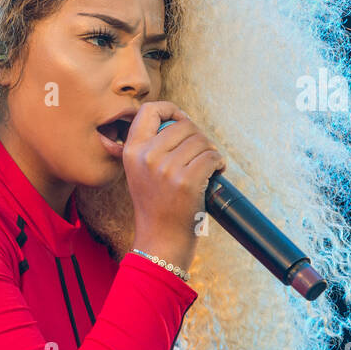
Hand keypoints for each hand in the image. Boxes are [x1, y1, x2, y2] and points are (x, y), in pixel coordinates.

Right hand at [121, 101, 225, 268]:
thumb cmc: (156, 205)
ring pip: (201, 141)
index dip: (170, 109)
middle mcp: (146, 156)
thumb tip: (179, 120)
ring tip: (207, 168)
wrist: (160, 240)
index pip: (149, 110)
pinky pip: (212, 157)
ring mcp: (165, 169)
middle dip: (198, 137)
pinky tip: (215, 173)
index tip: (181, 121)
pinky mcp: (186, 181)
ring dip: (210, 152)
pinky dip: (218, 163)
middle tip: (200, 154)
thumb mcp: (140, 171)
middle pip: (183, 125)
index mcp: (132, 151)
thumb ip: (151, 146)